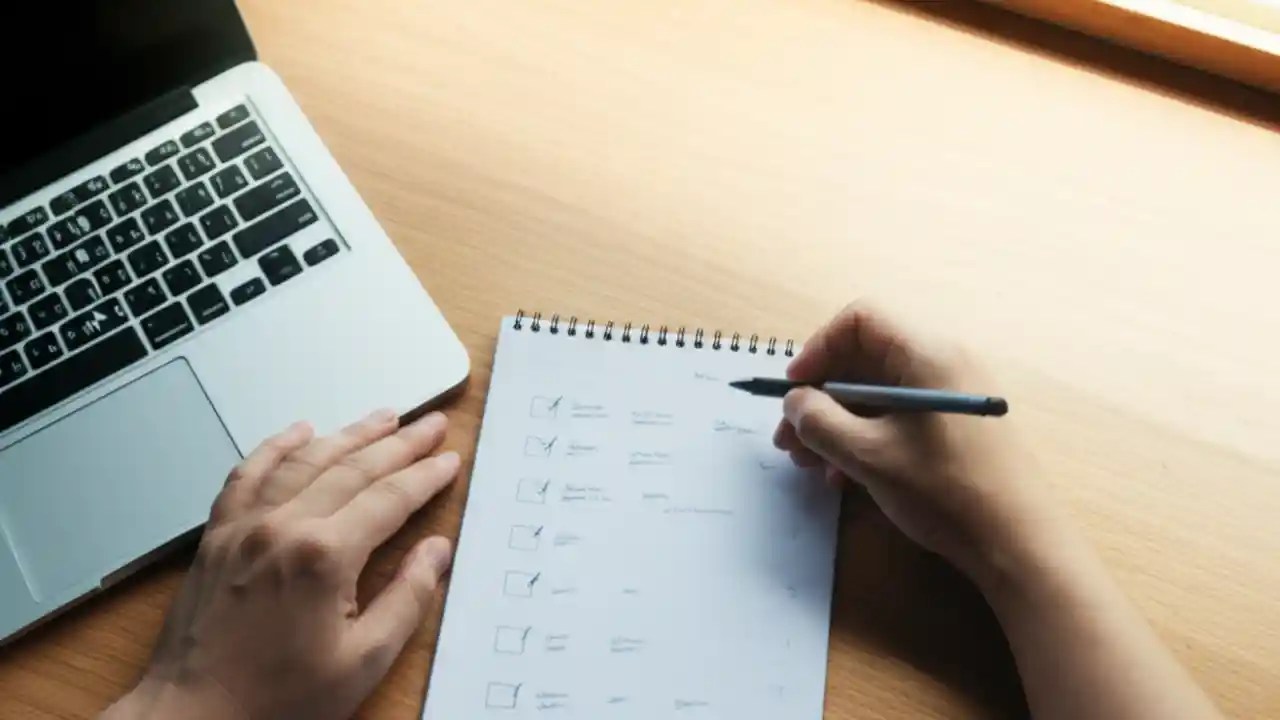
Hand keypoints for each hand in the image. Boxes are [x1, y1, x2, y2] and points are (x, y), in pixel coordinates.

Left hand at [102, 410, 460, 719]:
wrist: (194, 717)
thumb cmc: (278, 699)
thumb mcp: (364, 661)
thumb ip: (407, 598)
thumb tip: (436, 550)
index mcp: (325, 557)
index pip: (390, 499)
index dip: (425, 476)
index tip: (449, 459)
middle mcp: (284, 527)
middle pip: (353, 468)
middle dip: (399, 443)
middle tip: (432, 424)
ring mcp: (245, 526)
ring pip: (306, 461)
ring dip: (349, 434)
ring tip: (384, 416)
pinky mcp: (218, 536)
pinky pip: (248, 474)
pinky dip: (276, 447)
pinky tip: (299, 430)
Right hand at [774, 302, 1064, 586]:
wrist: (1019, 544)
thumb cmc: (946, 492)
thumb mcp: (869, 457)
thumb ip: (820, 422)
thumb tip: (796, 402)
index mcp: (928, 355)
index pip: (860, 321)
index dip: (818, 349)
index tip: (794, 390)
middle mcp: (944, 363)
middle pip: (866, 359)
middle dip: (820, 398)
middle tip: (790, 439)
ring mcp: (954, 394)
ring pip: (879, 393)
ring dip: (837, 423)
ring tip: (811, 464)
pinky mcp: (958, 425)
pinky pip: (900, 415)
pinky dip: (866, 436)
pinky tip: (845, 475)